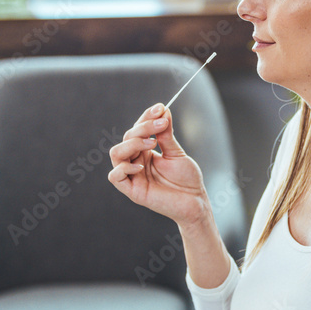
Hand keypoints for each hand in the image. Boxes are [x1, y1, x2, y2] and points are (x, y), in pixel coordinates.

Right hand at [107, 103, 208, 226]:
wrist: (195, 201)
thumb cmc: (187, 179)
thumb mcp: (176, 153)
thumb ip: (166, 134)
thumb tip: (163, 111)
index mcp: (144, 152)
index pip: (137, 130)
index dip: (146, 117)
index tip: (160, 108)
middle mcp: (135, 161)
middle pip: (127, 138)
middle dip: (143, 128)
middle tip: (162, 125)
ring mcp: (132, 176)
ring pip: (116, 153)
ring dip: (132, 143)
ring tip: (152, 143)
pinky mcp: (132, 191)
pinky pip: (115, 177)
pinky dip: (124, 167)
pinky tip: (141, 165)